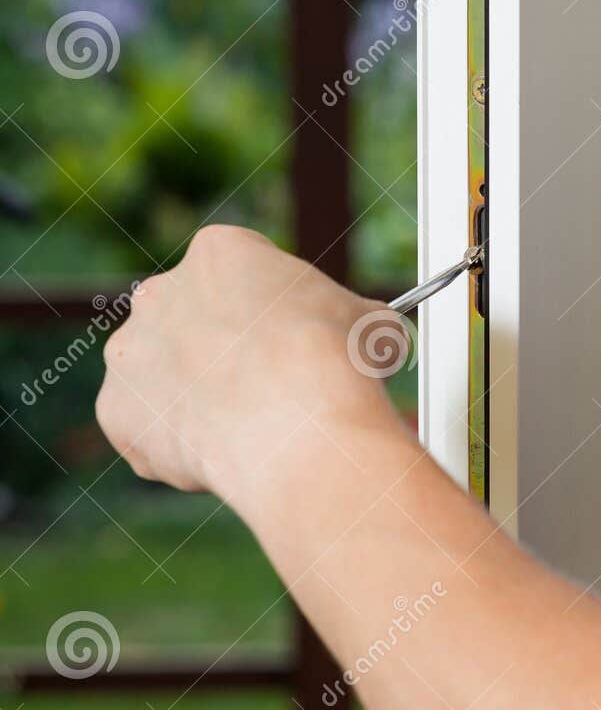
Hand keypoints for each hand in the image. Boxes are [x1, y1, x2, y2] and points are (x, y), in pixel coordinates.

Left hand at [96, 225, 414, 512]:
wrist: (296, 426)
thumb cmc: (335, 364)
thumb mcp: (370, 321)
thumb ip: (353, 320)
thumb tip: (375, 341)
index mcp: (220, 251)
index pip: (237, 276)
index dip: (268, 313)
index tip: (287, 342)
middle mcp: (161, 292)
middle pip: (190, 322)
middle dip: (221, 353)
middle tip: (264, 390)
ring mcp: (131, 353)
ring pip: (162, 377)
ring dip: (195, 399)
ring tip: (246, 431)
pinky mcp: (116, 412)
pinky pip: (147, 432)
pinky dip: (177, 448)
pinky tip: (222, 458)